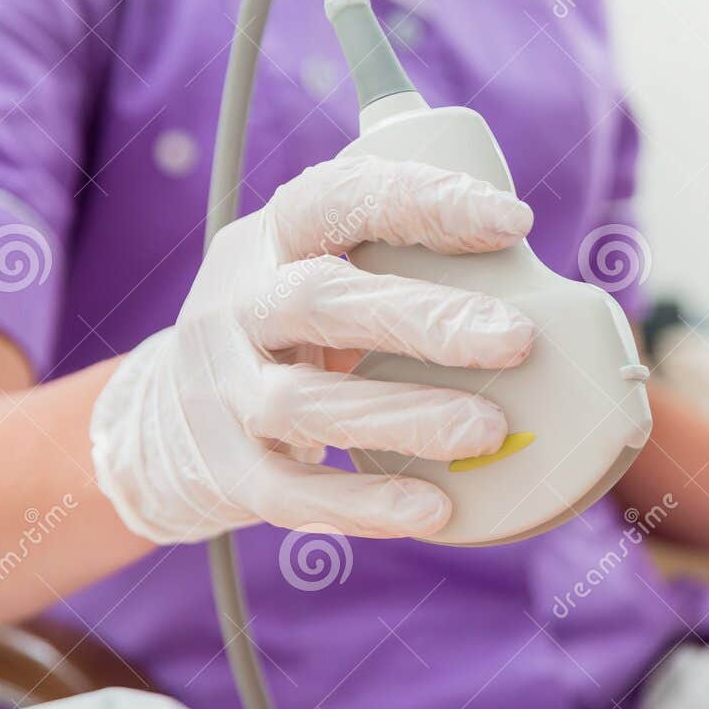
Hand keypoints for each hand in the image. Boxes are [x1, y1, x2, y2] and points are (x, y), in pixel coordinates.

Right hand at [90, 155, 535, 543]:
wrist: (166, 416)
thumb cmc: (292, 328)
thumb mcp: (319, 264)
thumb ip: (398, 253)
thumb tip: (542, 270)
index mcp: (274, 237)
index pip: (338, 199)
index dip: (424, 203)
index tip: (515, 221)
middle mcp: (238, 305)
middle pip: (321, 303)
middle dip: (425, 320)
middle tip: (517, 341)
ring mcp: (223, 391)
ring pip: (303, 405)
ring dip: (403, 417)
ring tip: (488, 431)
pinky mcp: (228, 470)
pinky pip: (292, 494)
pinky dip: (363, 505)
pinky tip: (433, 510)